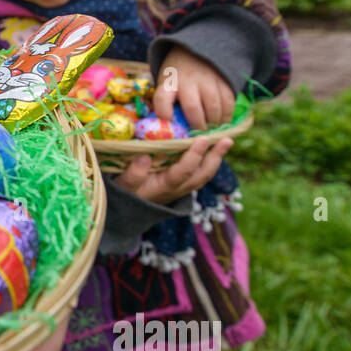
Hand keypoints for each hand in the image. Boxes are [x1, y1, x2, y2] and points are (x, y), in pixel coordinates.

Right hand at [114, 136, 233, 203]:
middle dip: (215, 157)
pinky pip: (201, 174)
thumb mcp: (124, 185)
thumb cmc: (126, 193)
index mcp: (165, 187)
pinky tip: (213, 150)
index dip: (194, 156)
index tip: (202, 139)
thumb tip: (144, 157)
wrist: (128, 210)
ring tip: (225, 142)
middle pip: (202, 175)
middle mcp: (178, 189)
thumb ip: (133, 174)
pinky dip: (209, 162)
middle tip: (226, 140)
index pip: (184, 172)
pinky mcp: (183, 185)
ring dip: (216, 159)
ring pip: (204, 176)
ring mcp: (182, 188)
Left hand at [152, 44, 234, 130]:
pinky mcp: (224, 80)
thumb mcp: (165, 84)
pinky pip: (229, 102)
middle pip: (192, 108)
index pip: (162, 99)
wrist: (193, 51)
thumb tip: (170, 131)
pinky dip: (227, 116)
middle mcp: (187, 80)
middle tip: (198, 136)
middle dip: (197, 127)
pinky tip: (222, 122)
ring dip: (214, 124)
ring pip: (214, 107)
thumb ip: (167, 104)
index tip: (171, 126)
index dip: (165, 115)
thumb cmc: (176, 76)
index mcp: (168, 83)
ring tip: (211, 130)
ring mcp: (207, 79)